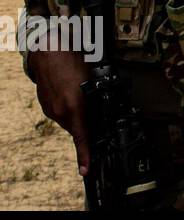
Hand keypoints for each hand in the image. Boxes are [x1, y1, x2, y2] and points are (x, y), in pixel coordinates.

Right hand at [28, 48, 90, 175]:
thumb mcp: (93, 80)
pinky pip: (61, 112)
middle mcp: (60, 111)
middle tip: (96, 113)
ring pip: (70, 119)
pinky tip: (73, 93)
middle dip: (88, 124)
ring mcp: (51, 108)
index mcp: (74, 107)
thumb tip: (102, 112)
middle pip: (78, 128)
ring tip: (83, 95)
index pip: (82, 137)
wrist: (49, 49)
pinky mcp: (46, 104)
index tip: (85, 170)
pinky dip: (69, 107)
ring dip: (78, 113)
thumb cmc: (74, 60)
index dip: (85, 155)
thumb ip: (97, 99)